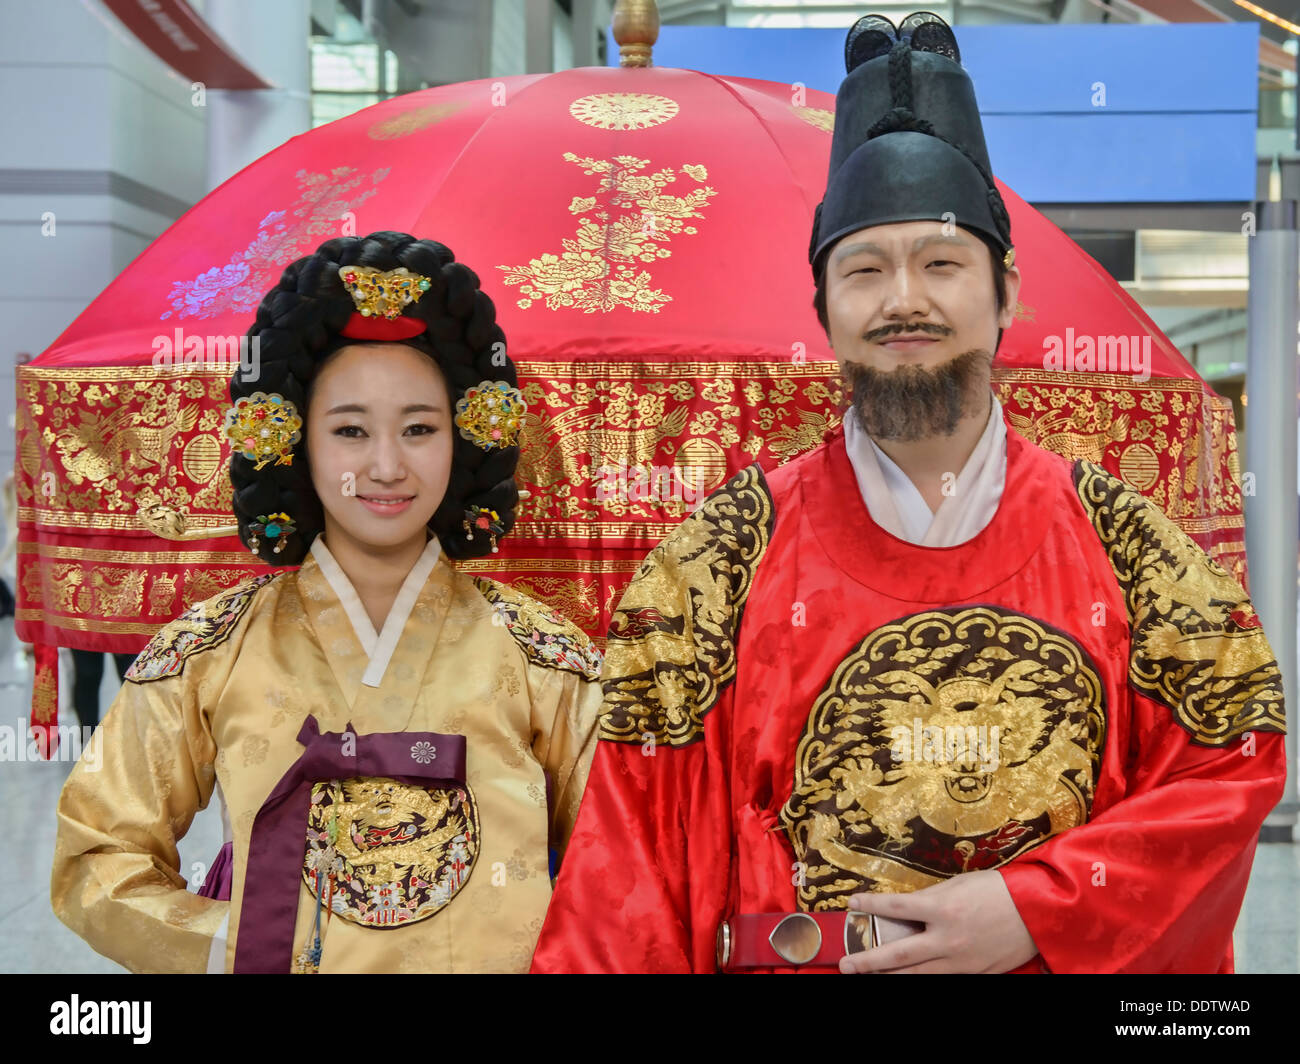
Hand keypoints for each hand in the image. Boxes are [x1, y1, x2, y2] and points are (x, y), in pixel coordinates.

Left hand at [839, 869, 1038, 973]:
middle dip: (867, 961)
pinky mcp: (974, 973)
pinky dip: (921, 979)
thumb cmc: (998, 890)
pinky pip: (941, 978)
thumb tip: (907, 908)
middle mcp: (947, 939)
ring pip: (916, 975)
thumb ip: (931, 898)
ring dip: (888, 977)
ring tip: (868, 977)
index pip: (896, 907)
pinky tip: (906, 978)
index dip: (870, 905)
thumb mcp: (959, 884)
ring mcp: (960, 961)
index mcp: (942, 909)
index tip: (852, 903)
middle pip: (897, 955)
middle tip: (846, 964)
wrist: (1038, 911)